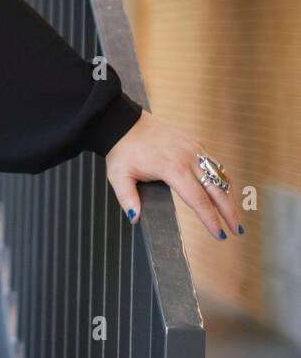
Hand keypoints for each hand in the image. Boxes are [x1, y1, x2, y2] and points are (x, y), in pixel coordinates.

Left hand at [103, 109, 242, 241]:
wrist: (125, 122)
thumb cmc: (122, 149)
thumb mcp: (118, 175)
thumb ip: (127, 198)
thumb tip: (135, 219)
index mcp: (172, 168)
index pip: (198, 200)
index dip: (210, 219)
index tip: (220, 235)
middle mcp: (189, 158)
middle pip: (217, 190)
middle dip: (230, 212)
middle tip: (237, 231)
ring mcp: (194, 149)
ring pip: (220, 176)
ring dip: (229, 196)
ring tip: (233, 216)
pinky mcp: (195, 143)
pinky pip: (214, 164)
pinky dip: (223, 179)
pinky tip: (224, 192)